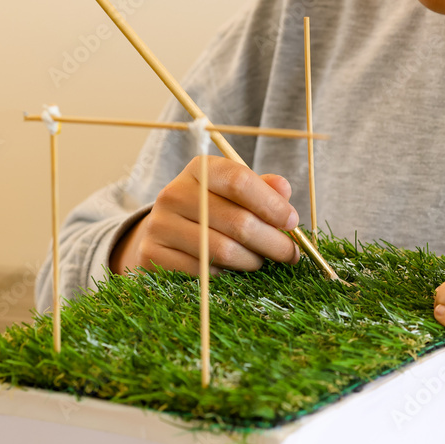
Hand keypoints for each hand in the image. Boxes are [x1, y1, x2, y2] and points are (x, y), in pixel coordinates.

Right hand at [110, 156, 299, 275]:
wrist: (163, 232)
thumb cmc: (212, 209)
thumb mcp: (235, 193)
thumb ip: (262, 189)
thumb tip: (284, 189)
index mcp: (200, 170)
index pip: (239, 181)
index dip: (271, 205)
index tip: (292, 222)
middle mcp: (175, 193)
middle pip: (238, 222)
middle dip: (273, 242)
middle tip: (290, 254)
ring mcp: (160, 225)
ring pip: (224, 251)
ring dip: (253, 261)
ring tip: (260, 260)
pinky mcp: (152, 255)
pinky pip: (205, 272)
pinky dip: (227, 274)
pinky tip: (232, 269)